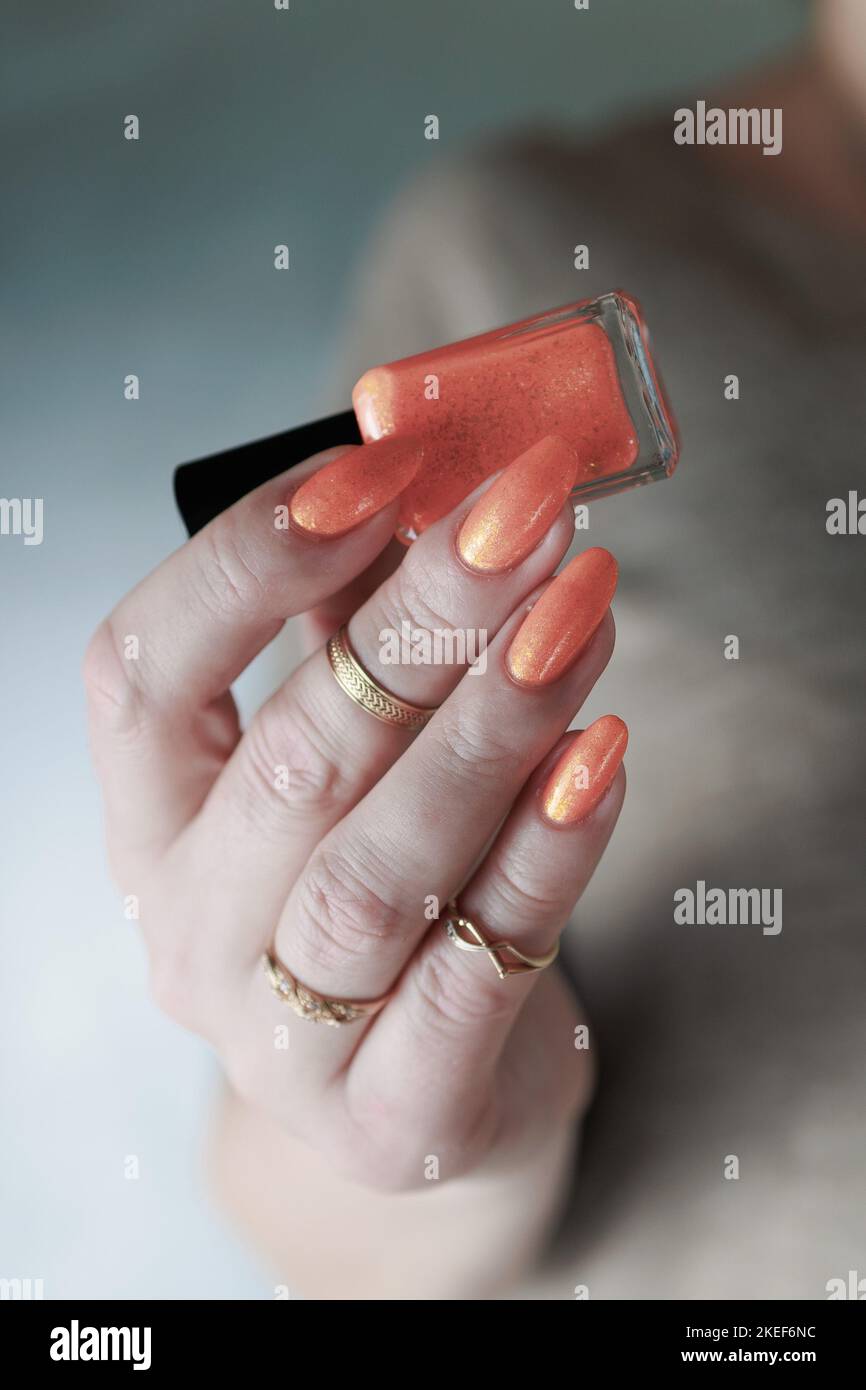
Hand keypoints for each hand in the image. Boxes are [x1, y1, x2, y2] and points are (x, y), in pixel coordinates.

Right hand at [85, 434, 625, 1268]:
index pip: (138, 676)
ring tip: (580, 615)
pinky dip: (546, 854)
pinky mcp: (393, 1118)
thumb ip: (358, 638)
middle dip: (415, 623)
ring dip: (489, 728)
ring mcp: (282, 1040)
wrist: (421, 1087)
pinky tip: (604, 756)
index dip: (245, 561)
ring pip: (374, 870)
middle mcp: (191, 932)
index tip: (376, 468)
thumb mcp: (347, 763)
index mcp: (152, 825)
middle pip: (287, 761)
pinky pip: (478, 970)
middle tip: (524, 518)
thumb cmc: (385, 880)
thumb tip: (436, 481)